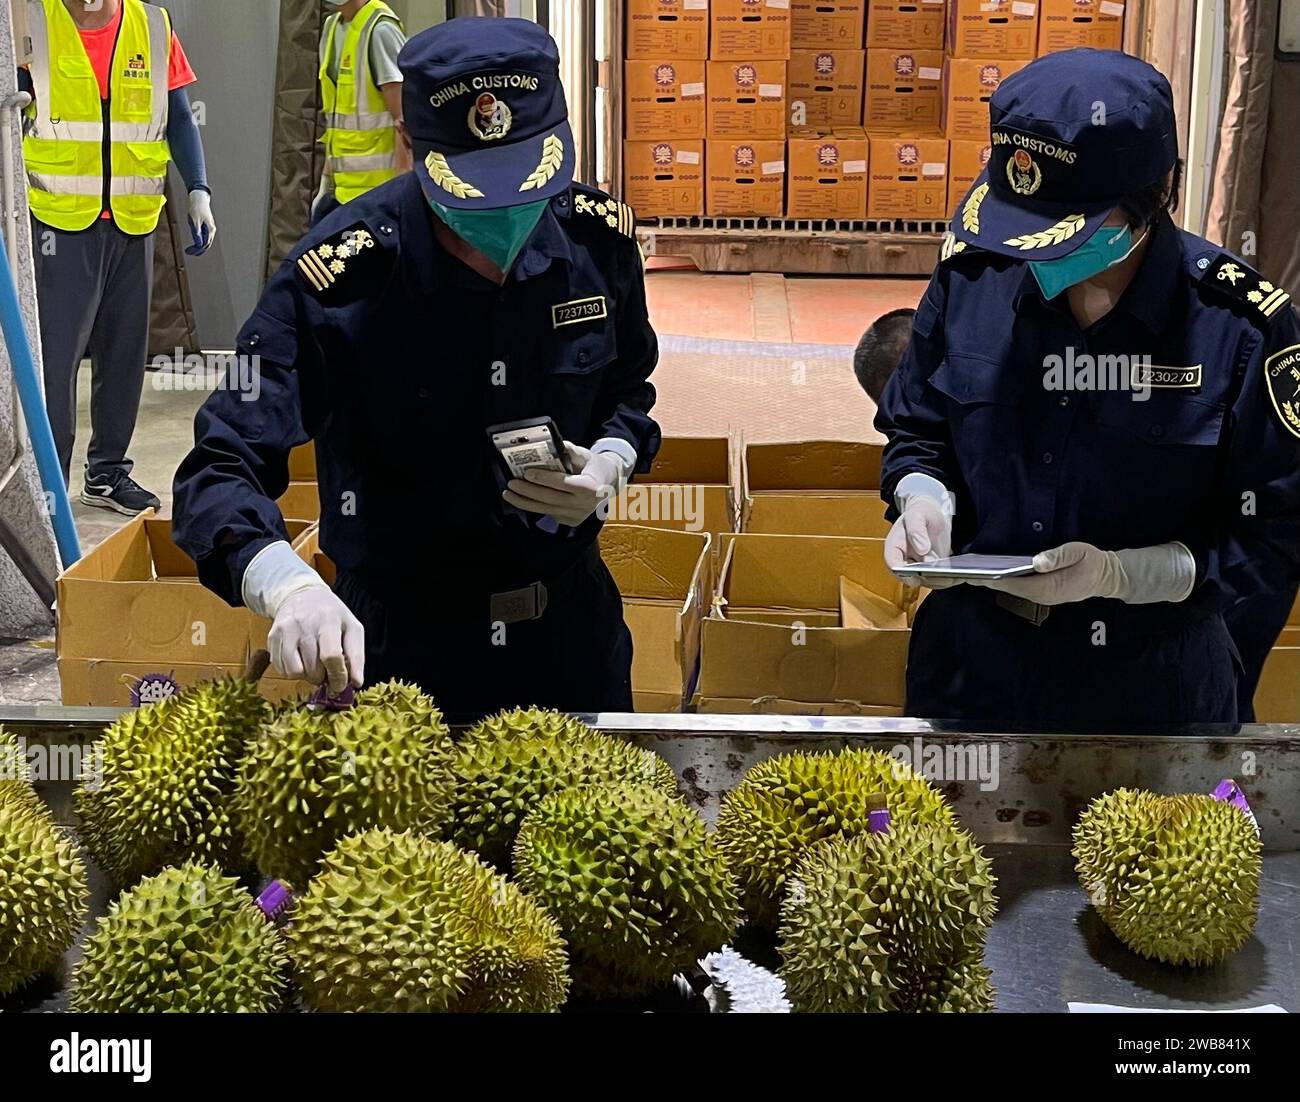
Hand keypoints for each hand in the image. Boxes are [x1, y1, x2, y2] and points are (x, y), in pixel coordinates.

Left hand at [186, 189, 215, 255]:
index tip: (189, 252)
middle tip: (189, 253)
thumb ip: (196, 233)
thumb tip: (198, 244)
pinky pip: (204, 236)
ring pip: (205, 241)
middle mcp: (211, 230)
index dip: (196, 249)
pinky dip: (199, 240)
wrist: (199, 199)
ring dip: (198, 246)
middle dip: (198, 250)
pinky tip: (194, 241)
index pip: (204, 244)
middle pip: (206, 244)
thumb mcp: (195, 221)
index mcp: (210, 230)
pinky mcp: (206, 226)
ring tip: (191, 249)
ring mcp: (209, 228)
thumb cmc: (197, 208)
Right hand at [268, 586, 364, 692]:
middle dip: (323, 678)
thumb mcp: (352, 627)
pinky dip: (292, 672)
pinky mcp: (272, 637)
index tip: (340, 685)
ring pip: (294, 671)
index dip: (337, 676)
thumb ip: (357, 656)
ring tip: (314, 667)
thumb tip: (356, 683)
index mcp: (328, 620)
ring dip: (307, 677)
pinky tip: (301, 662)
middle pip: (313, 667)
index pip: (331, 656)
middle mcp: (304, 624)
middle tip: (327, 673)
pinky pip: (280, 668)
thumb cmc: (332, 615)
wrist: (301, 595)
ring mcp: (285, 630)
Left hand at [503, 444, 623, 527]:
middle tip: (511, 483)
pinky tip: (520, 499)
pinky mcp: (570, 522)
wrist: (607, 484)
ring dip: (525, 502)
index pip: (565, 483)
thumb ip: (569, 450)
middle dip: (528, 491)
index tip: (527, 473)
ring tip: (508, 493)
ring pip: (546, 509)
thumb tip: (552, 443)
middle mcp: (585, 505)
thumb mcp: (585, 455)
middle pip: (551, 498)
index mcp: (592, 487)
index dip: (545, 479)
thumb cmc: (593, 466)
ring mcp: (578, 516)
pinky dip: (533, 506)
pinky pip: (548, 514)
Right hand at [884, 496, 958, 588]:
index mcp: (894, 547)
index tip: (916, 574)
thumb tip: (922, 549)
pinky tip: (959, 574)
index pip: (893, 563)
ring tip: (955, 575)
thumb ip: (917, 529)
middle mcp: (903, 561)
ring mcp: (918, 567)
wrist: (933, 515)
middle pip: (911, 577)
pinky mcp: (931, 571)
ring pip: (926, 581)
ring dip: (940, 580)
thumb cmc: (922, 512)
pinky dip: (948, 578)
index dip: (902, 572)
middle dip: (927, 578)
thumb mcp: (918, 514)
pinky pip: (937, 579)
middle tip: (942, 574)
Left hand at [970, 541, 1122, 605]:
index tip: (973, 573)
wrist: (1106, 576)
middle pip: (1008, 588)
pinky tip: (990, 572)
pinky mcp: (1041, 593)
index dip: (993, 578)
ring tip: (970, 570)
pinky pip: (1018, 587)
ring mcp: (1041, 596)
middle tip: (962, 571)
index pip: (1014, 583)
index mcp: (1049, 586)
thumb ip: (1059, 556)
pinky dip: (1003, 580)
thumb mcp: (1079, 552)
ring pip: (1011, 589)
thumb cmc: (1092, 562)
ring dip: (992, 581)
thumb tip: (1038, 562)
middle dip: (986, 580)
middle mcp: (1041, 595)